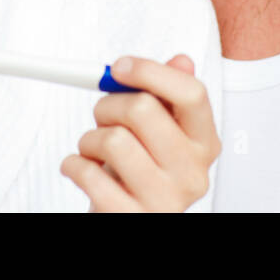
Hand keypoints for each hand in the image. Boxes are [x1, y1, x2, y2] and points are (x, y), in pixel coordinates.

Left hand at [60, 53, 220, 211]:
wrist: (128, 217)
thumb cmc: (139, 172)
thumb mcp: (159, 132)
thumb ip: (168, 96)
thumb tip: (181, 61)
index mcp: (204, 143)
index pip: (192, 93)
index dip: (151, 71)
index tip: (119, 67)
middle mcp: (192, 173)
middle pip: (144, 109)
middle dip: (108, 104)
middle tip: (102, 116)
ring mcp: (165, 200)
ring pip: (113, 140)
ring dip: (89, 138)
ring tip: (94, 148)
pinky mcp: (132, 218)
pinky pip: (90, 175)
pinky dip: (74, 165)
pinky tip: (81, 168)